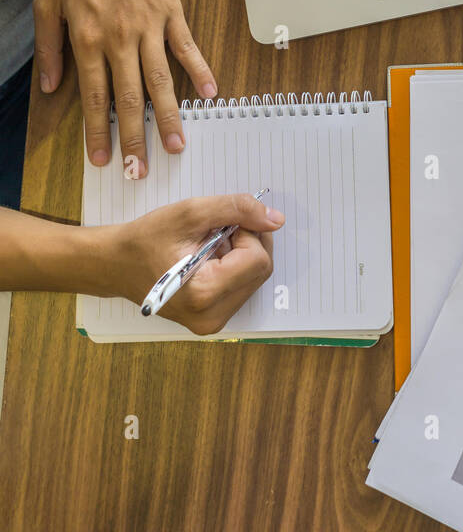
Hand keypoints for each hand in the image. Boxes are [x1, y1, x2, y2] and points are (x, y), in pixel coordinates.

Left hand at [33, 0, 216, 175]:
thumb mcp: (48, 2)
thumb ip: (48, 46)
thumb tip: (50, 86)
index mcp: (88, 40)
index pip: (95, 97)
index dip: (99, 132)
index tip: (105, 160)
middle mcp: (120, 39)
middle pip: (130, 98)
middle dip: (136, 137)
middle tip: (143, 170)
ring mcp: (149, 26)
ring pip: (160, 81)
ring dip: (168, 116)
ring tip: (176, 146)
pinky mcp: (171, 12)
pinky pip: (186, 47)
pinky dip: (199, 70)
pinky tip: (209, 94)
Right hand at [112, 193, 284, 335]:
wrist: (116, 264)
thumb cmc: (145, 239)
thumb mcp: (190, 212)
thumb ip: (237, 209)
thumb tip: (276, 219)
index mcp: (204, 294)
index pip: (258, 258)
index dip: (247, 232)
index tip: (221, 224)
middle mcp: (211, 317)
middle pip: (261, 270)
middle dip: (246, 242)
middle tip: (214, 232)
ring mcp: (212, 322)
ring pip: (255, 278)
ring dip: (240, 253)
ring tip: (206, 246)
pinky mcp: (212, 320)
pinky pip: (242, 287)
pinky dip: (233, 266)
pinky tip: (208, 259)